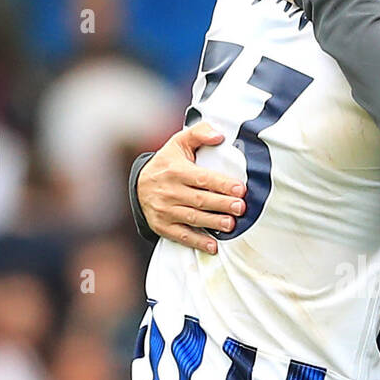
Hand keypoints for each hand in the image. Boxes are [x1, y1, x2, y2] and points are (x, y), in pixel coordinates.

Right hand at [137, 122, 246, 253]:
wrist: (138, 185)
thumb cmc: (167, 163)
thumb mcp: (179, 143)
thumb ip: (199, 133)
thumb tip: (219, 135)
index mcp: (176, 171)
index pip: (202, 178)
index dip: (222, 184)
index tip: (240, 189)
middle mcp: (170, 191)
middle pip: (200, 200)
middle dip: (222, 204)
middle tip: (240, 208)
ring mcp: (165, 210)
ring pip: (192, 218)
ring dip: (213, 223)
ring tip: (231, 225)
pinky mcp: (163, 226)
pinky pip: (182, 235)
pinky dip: (198, 242)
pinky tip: (213, 246)